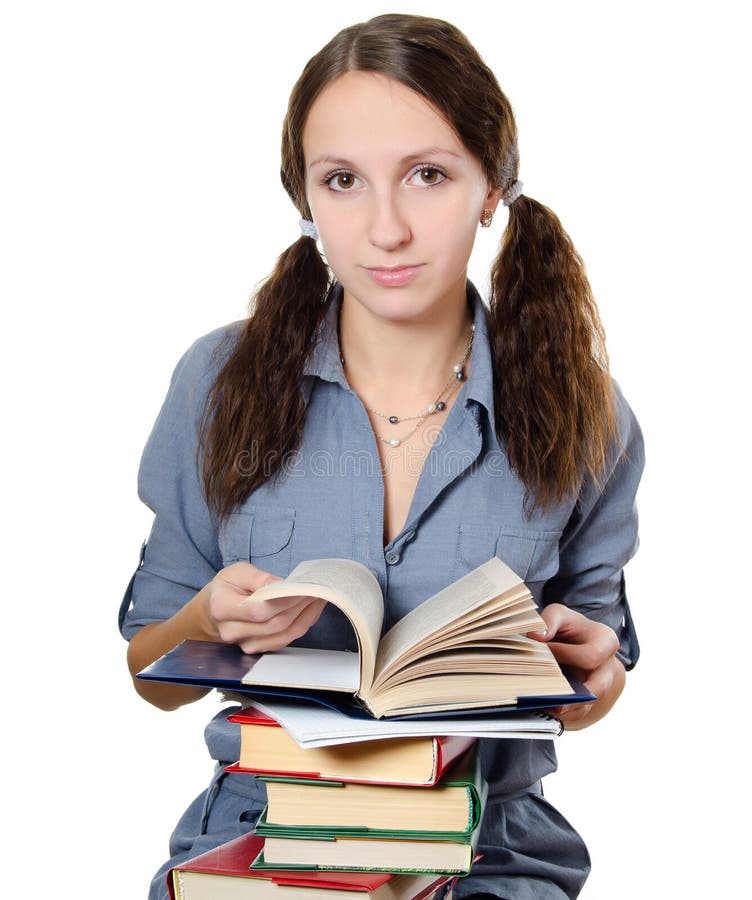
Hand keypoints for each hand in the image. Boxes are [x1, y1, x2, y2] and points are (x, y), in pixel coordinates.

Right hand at [204, 562, 325, 654]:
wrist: (215, 607)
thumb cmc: (229, 586)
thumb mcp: (238, 572)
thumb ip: (259, 578)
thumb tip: (282, 585)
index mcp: (222, 608)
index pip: (258, 610)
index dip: (283, 601)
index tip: (302, 588)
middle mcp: (231, 631)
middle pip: (274, 624)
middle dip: (299, 606)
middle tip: (316, 588)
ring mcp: (245, 644)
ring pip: (284, 635)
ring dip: (305, 615)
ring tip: (318, 596)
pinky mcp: (258, 649)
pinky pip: (286, 640)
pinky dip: (303, 623)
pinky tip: (311, 608)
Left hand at [529, 603, 625, 729]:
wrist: (579, 644)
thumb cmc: (568, 629)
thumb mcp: (560, 615)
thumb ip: (549, 621)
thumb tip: (536, 637)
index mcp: (606, 642)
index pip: (591, 656)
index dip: (564, 655)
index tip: (543, 649)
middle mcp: (609, 668)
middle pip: (596, 689)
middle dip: (568, 691)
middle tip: (542, 691)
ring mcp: (601, 689)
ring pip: (587, 707)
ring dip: (564, 708)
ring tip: (541, 707)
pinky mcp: (590, 704)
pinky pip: (577, 715)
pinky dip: (560, 714)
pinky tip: (542, 710)